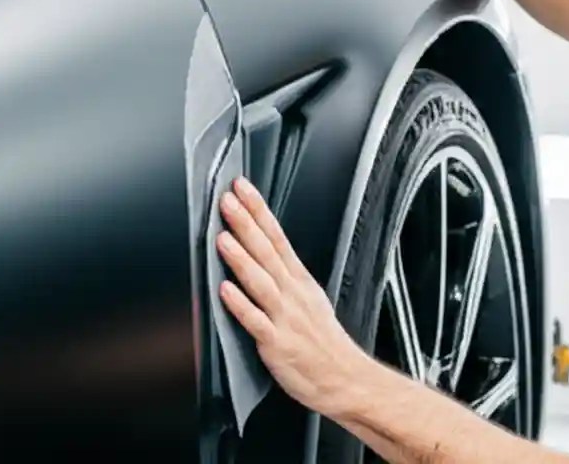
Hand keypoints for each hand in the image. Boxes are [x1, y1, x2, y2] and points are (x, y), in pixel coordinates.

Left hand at [216, 176, 372, 417]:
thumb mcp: (310, 299)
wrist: (345, 379)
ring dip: (241, 258)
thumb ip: (285, 276)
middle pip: (266, 251)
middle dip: (246, 223)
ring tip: (223, 237)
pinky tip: (225, 290)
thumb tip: (262, 253)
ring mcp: (284, 317)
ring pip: (260, 282)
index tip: (243, 189)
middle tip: (228, 199)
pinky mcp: (277, 343)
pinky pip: (255, 322)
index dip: (259, 211)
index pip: (277, 237)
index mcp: (299, 281)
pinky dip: (240, 305)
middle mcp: (292, 294)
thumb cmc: (325, 343)